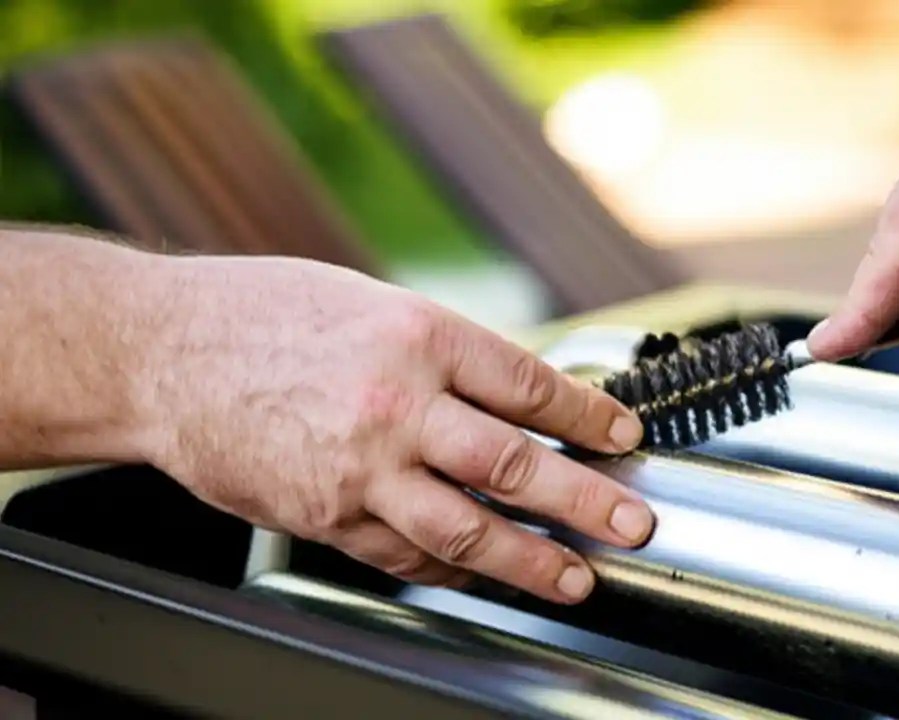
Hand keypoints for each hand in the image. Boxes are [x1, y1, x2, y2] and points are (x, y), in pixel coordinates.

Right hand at [137, 254, 652, 603]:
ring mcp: (361, 467)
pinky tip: (485, 577)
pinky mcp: (326, 514)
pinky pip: (406, 554)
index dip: (589, 416)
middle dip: (587, 500)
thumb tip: (516, 398)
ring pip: (467, 528)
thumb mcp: (373, 306)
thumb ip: (445, 355)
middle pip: (514, 462)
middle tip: (635, 522)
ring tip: (578, 578)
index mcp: (418, 336)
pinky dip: (453, 569)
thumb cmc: (266, 315)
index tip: (625, 437)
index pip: (530, 384)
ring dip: (532, 559)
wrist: (161, 352)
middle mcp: (397, 403)